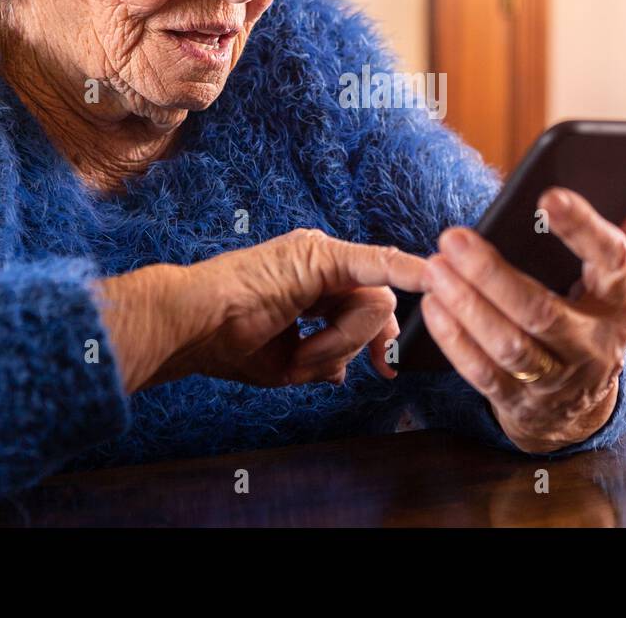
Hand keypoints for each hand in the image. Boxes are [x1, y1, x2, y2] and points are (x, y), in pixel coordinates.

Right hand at [97, 229, 428, 393]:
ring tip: (300, 352)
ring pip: (370, 303)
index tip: (385, 371)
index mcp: (310, 284)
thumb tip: (350, 369)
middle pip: (374, 306)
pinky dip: (406, 269)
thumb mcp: (289, 360)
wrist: (192, 327)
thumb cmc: (226, 342)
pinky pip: (377, 263)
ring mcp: (321, 255)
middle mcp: (319, 264)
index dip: (378, 341)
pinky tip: (433, 273)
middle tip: (350, 366)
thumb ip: (326, 357)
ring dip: (341, 342)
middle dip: (368, 343)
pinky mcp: (321, 255)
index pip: (364, 308)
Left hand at [419, 175, 625, 453]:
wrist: (577, 409)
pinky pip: (484, 373)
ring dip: (467, 306)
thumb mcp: (609, 280)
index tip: (547, 196)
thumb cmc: (586, 317)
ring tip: (435, 269)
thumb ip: (625, 225)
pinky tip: (433, 308)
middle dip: (492, 274)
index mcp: (620, 300)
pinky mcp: (523, 404)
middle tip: (453, 238)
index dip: (582, 227)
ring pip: (509, 344)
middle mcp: (594, 344)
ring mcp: (559, 380)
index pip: (612, 258)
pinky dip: (455, 340)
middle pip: (542, 310)